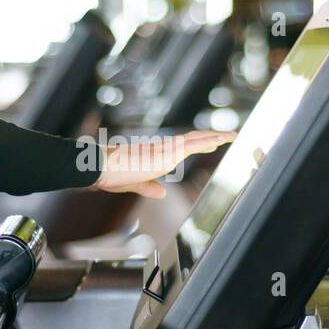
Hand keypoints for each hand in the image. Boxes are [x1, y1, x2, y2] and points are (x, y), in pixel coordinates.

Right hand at [94, 130, 235, 198]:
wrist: (98, 166)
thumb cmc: (109, 174)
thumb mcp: (133, 184)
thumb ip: (149, 187)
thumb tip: (161, 193)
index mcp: (154, 154)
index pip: (180, 146)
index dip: (196, 143)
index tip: (210, 142)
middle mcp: (161, 148)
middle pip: (191, 139)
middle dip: (210, 137)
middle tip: (227, 136)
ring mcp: (163, 149)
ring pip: (195, 139)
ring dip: (213, 137)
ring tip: (230, 136)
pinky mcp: (164, 154)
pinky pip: (191, 145)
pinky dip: (207, 141)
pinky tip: (219, 140)